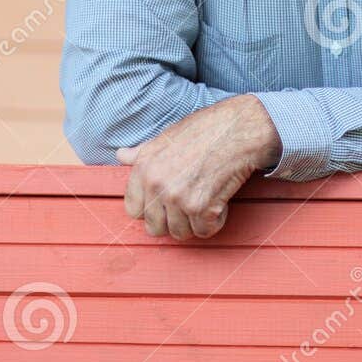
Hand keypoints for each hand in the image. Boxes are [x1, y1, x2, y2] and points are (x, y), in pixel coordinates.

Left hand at [116, 95, 280, 240]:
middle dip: (173, 220)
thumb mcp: (166, 136)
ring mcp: (178, 198)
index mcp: (143, 169)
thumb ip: (142, 152)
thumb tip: (122, 155)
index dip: (152, 209)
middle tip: (190, 204)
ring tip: (206, 200)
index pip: (133, 210)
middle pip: (155, 228)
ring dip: (195, 222)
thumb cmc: (206, 128)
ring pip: (180, 233)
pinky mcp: (201, 207)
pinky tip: (219, 202)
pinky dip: (214, 222)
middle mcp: (156, 185)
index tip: (166, 203)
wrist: (239, 128)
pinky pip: (204, 231)